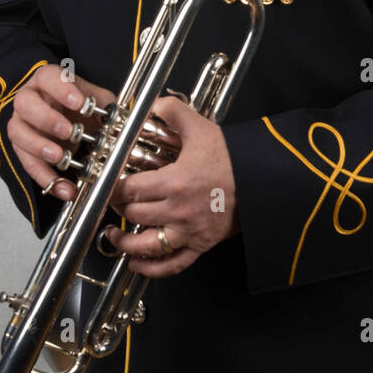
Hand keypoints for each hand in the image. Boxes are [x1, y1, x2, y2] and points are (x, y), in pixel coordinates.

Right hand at [6, 63, 115, 200]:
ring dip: (39, 147)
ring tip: (60, 158)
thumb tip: (125, 119)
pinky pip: (27, 163)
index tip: (79, 103)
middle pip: (24, 103)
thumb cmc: (82, 107)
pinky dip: (45, 176)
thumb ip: (106, 106)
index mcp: (48, 81)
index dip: (61, 88)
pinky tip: (62, 186)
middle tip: (68, 131)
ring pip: (17, 132)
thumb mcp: (99, 101)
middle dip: (46, 118)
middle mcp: (29, 99)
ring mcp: (22, 123)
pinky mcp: (22, 148)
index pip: (48, 76)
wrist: (73, 122)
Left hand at [104, 95, 239, 276]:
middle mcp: (177, 210)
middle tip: (113, 201)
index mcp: (173, 182)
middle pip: (133, 214)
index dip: (112, 187)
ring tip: (113, 236)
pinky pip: (172, 264)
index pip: (129, 189)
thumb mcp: (202, 128)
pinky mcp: (201, 244)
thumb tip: (155, 104)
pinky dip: (151, 268)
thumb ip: (174, 112)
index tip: (107, 184)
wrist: (264, 180)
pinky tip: (137, 264)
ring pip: (145, 245)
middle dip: (118, 208)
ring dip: (124, 243)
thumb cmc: (235, 158)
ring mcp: (188, 231)